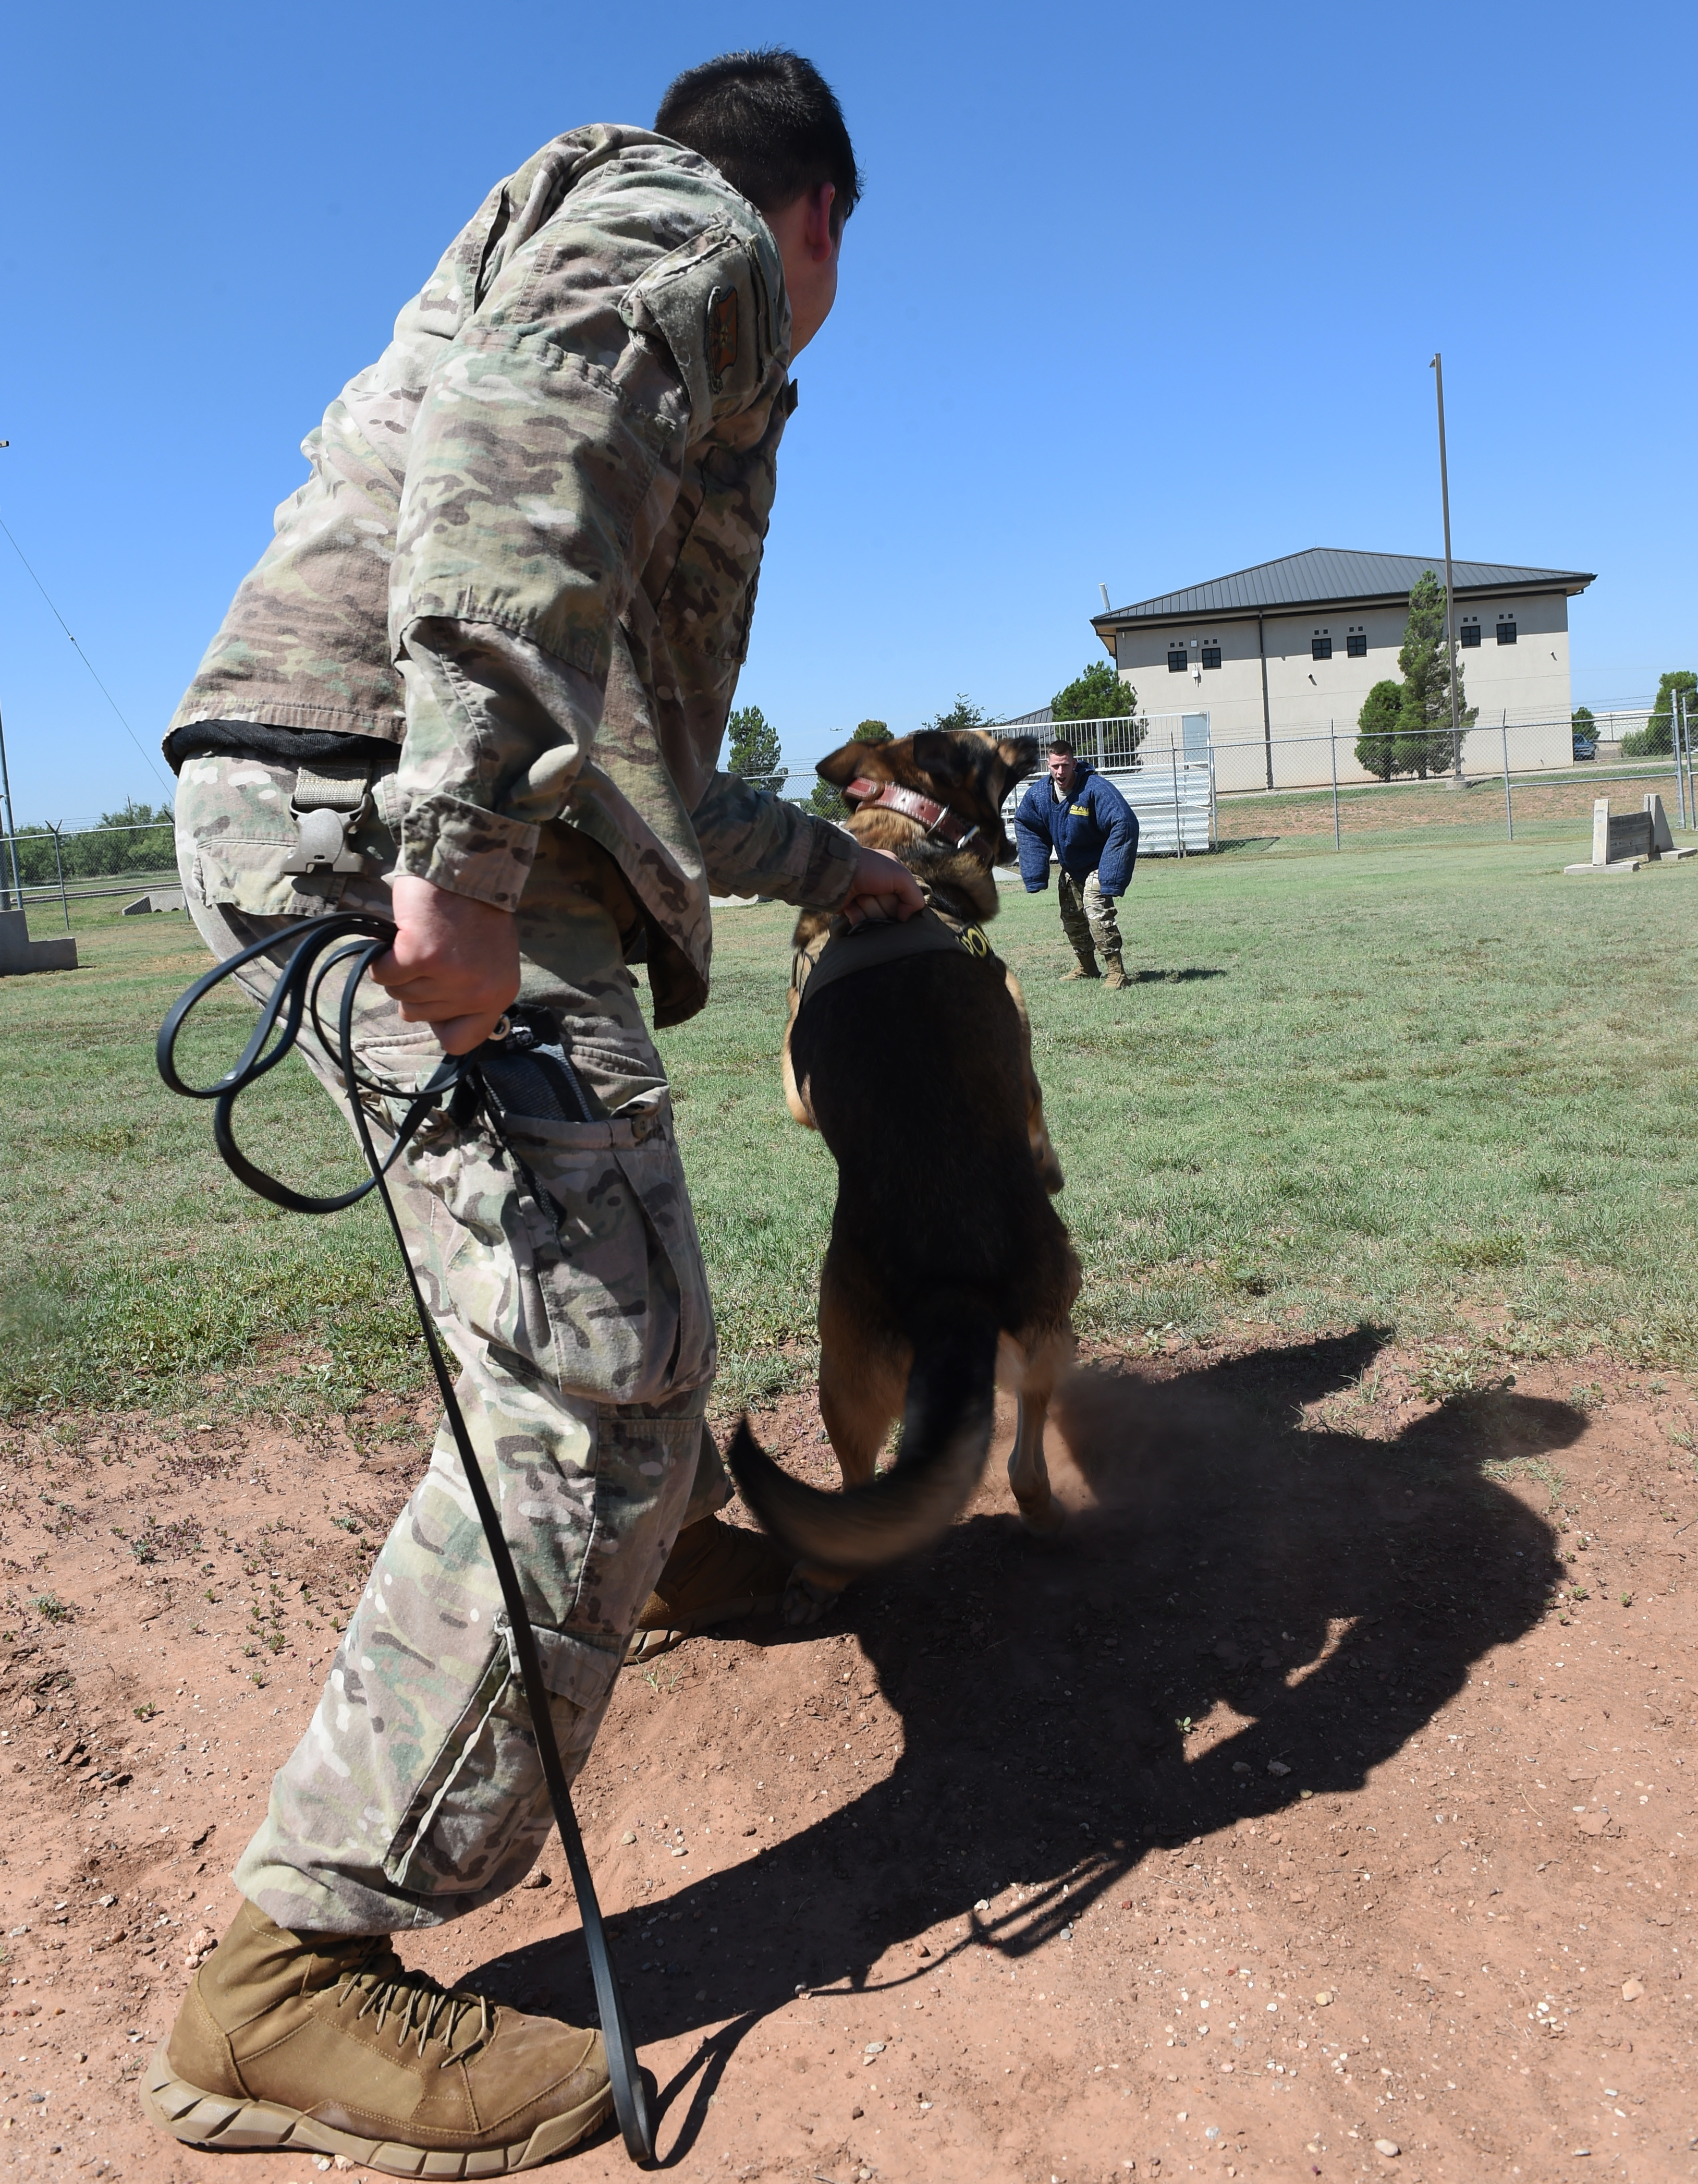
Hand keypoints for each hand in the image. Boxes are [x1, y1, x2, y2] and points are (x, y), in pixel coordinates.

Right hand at [370, 874, 520, 1053]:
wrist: (464, 869)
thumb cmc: (475, 912)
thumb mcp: (489, 962)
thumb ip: (470, 993)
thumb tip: (437, 1022)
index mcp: (498, 996)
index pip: (462, 1041)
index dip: (441, 1025)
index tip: (435, 1006)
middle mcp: (477, 992)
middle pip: (421, 1015)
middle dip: (416, 986)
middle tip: (431, 953)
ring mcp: (448, 976)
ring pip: (400, 995)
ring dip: (401, 969)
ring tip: (421, 939)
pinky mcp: (419, 956)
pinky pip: (384, 975)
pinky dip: (382, 957)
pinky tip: (400, 937)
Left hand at [840, 844, 925, 927]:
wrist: (838, 871)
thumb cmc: (870, 868)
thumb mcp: (902, 875)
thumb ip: (915, 897)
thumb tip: (905, 917)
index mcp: (894, 879)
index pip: (906, 903)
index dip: (900, 902)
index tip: (894, 895)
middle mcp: (881, 891)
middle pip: (891, 913)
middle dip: (882, 904)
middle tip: (872, 890)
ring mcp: (865, 902)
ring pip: (876, 919)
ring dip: (867, 907)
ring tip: (859, 895)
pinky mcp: (852, 911)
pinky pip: (861, 924)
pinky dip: (856, 914)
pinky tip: (850, 903)